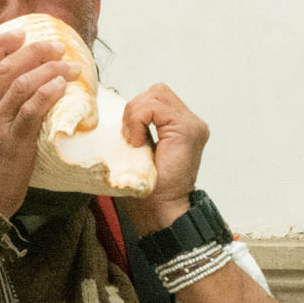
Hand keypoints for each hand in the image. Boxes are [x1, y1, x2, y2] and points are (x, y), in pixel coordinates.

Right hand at [0, 30, 77, 215]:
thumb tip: (9, 87)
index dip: (2, 42)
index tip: (22, 31)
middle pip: (8, 67)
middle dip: (36, 51)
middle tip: (57, 47)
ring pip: (24, 84)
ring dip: (51, 70)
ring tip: (70, 67)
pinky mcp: (13, 142)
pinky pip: (34, 109)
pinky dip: (49, 92)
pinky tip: (62, 86)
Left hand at [119, 83, 206, 233]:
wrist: (160, 210)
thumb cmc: (146, 188)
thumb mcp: (137, 149)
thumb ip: (136, 127)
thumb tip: (111, 110)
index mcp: (181, 126)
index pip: (155, 97)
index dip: (136, 111)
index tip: (130, 138)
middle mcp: (191, 122)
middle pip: (157, 91)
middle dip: (135, 110)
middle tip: (130, 138)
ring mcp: (192, 125)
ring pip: (155, 95)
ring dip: (136, 116)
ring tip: (134, 142)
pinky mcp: (187, 130)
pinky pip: (155, 106)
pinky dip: (139, 120)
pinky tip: (138, 142)